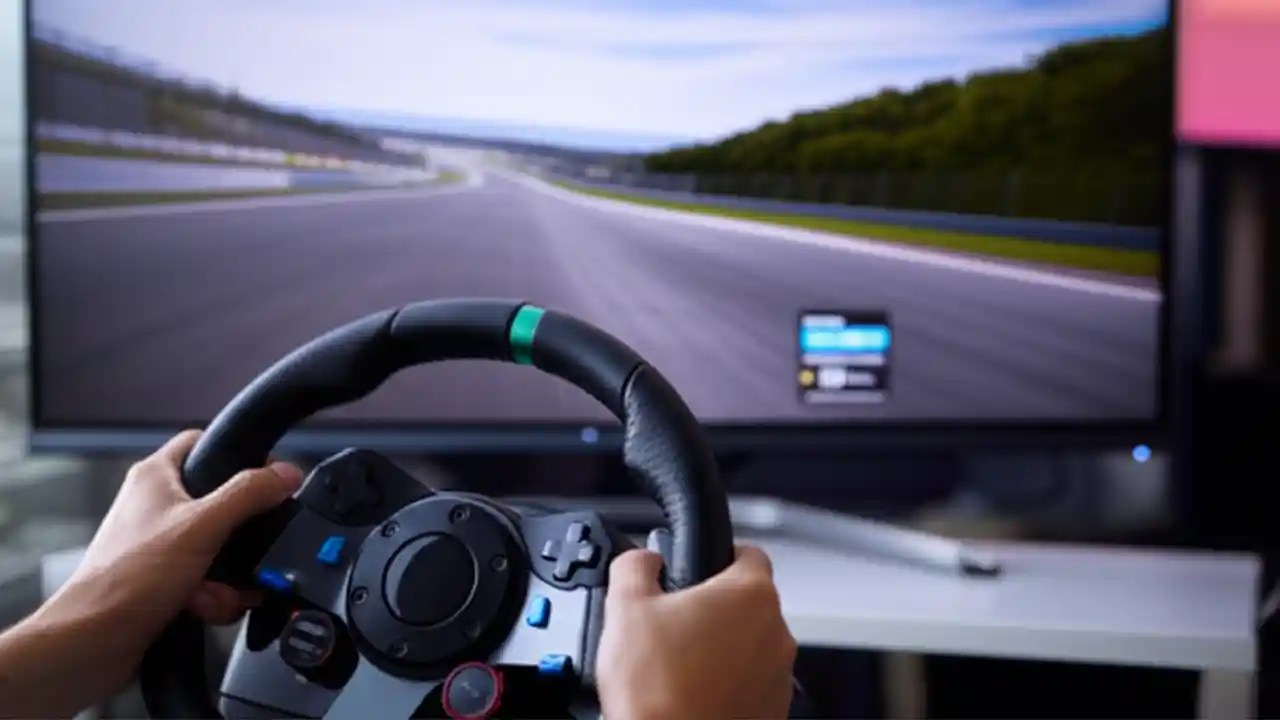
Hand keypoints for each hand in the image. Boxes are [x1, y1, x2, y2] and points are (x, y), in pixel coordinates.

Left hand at [28, 430, 301, 708]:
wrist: (94, 641)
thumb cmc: (130, 576)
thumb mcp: (202, 526)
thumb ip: (249, 494)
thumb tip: (287, 473)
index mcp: (156, 477)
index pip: (202, 442)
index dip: (238, 452)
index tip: (267, 473)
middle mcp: (156, 506)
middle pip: (223, 505)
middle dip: (242, 538)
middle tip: (246, 550)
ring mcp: (160, 545)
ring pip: (221, 548)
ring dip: (229, 576)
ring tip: (212, 592)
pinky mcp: (164, 580)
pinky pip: (209, 579)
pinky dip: (214, 596)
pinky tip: (203, 608)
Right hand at [596, 546, 797, 719]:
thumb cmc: (658, 691)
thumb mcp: (626, 607)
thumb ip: (636, 565)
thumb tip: (642, 559)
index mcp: (750, 595)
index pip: (748, 553)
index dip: (719, 556)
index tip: (700, 568)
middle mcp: (776, 633)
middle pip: (748, 604)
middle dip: (714, 610)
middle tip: (675, 624)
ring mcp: (779, 676)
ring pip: (751, 646)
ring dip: (722, 649)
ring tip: (679, 665)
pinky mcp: (773, 710)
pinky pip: (752, 684)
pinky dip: (728, 684)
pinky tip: (692, 692)